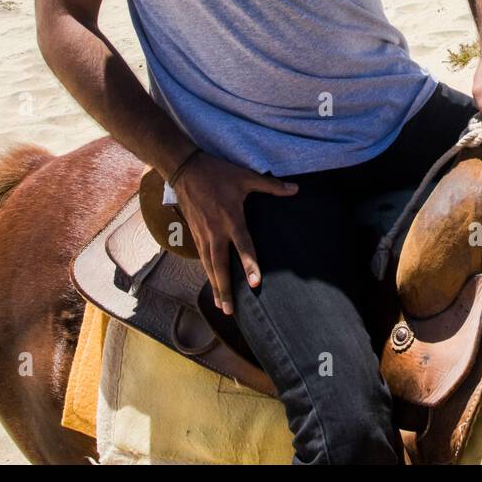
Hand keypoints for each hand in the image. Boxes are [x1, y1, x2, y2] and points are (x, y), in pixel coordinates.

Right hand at [170, 152, 297, 315]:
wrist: (185, 169)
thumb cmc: (218, 173)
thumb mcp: (246, 177)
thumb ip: (271, 186)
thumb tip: (295, 189)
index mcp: (231, 218)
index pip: (243, 246)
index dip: (249, 264)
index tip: (255, 283)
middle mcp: (215, 231)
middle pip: (220, 266)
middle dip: (225, 289)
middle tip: (230, 311)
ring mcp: (203, 234)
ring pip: (208, 266)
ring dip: (215, 286)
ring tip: (222, 306)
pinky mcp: (194, 233)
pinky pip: (202, 258)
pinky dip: (207, 273)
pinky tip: (212, 284)